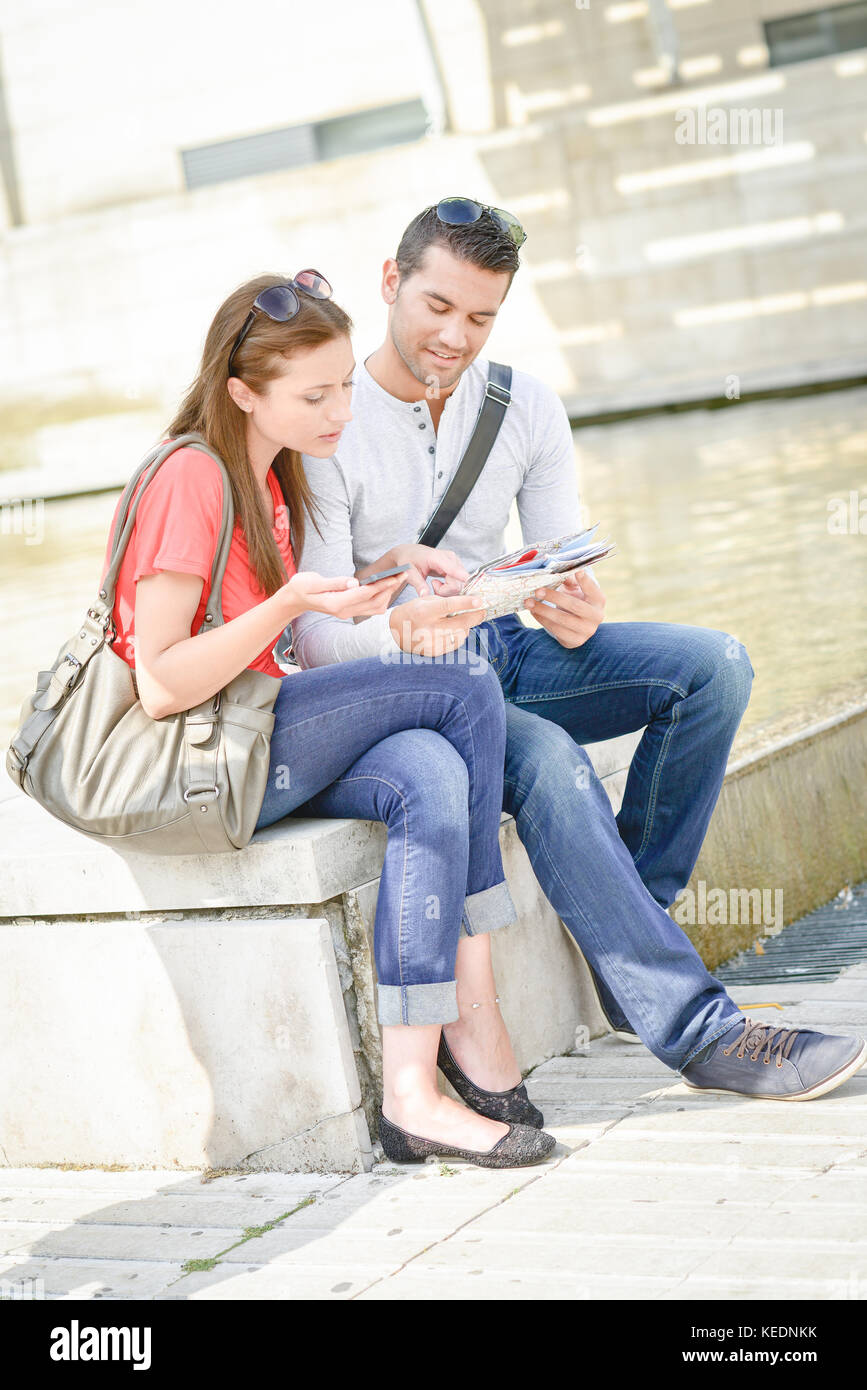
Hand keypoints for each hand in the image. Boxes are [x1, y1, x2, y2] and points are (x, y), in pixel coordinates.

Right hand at [282, 570, 402, 620]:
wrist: (295, 599)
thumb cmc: (301, 587)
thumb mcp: (312, 581)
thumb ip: (334, 582)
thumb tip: (354, 582)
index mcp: (336, 603)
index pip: (364, 594)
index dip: (380, 585)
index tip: (394, 576)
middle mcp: (344, 611)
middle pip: (373, 601)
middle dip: (389, 588)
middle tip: (403, 574)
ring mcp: (347, 613)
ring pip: (375, 607)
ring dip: (388, 594)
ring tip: (397, 578)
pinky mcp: (349, 611)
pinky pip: (370, 608)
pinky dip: (381, 598)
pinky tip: (386, 586)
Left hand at [358, 544, 469, 599]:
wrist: (404, 552)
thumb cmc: (405, 561)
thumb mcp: (408, 572)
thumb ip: (418, 584)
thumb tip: (425, 597)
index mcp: (439, 557)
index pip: (458, 573)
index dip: (461, 586)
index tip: (457, 597)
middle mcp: (449, 558)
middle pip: (460, 581)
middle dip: (449, 590)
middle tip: (433, 590)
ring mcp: (452, 562)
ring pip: (459, 582)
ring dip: (448, 589)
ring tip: (432, 587)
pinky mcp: (452, 567)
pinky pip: (456, 581)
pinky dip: (447, 587)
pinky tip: (435, 586)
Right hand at [388, 593, 487, 657]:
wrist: (396, 632)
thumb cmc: (413, 612)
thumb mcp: (425, 600)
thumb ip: (445, 601)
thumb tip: (468, 605)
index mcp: (424, 611)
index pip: (448, 606)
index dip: (466, 604)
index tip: (480, 601)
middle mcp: (428, 628)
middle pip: (460, 623)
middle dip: (475, 617)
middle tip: (482, 611)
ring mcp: (432, 642)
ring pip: (461, 634)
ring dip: (465, 627)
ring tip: (458, 621)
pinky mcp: (435, 652)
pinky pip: (456, 644)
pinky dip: (458, 636)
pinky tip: (451, 631)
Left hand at [523, 568, 604, 647]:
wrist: (576, 624)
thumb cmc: (575, 600)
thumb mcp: (574, 589)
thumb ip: (569, 581)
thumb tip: (558, 574)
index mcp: (598, 600)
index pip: (593, 590)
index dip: (585, 582)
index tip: (577, 571)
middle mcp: (596, 616)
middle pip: (574, 606)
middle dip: (554, 597)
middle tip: (537, 591)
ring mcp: (587, 630)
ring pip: (563, 620)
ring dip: (543, 610)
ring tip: (529, 602)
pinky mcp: (575, 641)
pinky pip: (556, 630)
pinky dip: (543, 620)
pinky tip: (533, 612)